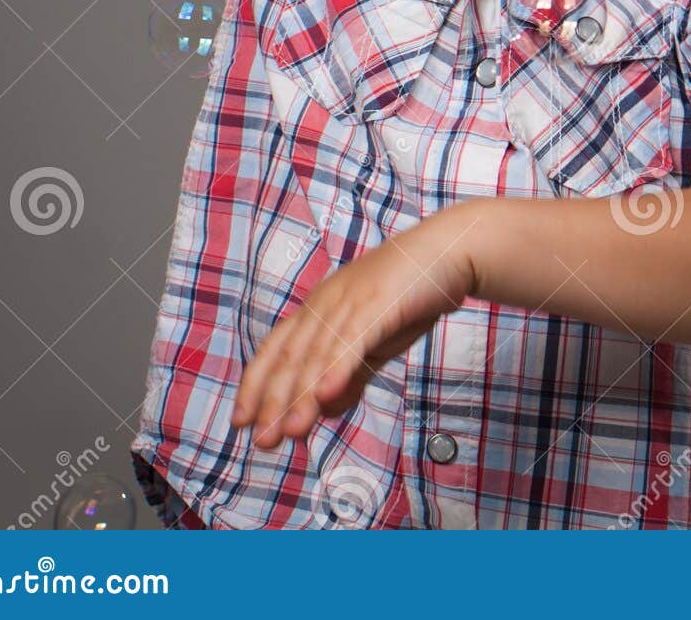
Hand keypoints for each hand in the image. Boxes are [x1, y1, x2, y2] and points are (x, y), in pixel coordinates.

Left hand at [229, 201, 487, 449]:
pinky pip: (355, 339)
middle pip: (292, 354)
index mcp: (321, 305)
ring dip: (302, 394)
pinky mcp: (381, 302)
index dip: (256, 383)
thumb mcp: (374, 339)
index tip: (241, 420)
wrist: (449, 250)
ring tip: (289, 431)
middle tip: (261, 440)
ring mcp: (353, 299)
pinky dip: (339, 367)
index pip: (277, 346)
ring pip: (320, 353)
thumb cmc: (409, 294)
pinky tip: (327, 395)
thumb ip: (349, 372)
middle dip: (273, 400)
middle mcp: (328, 300)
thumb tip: (325, 408)